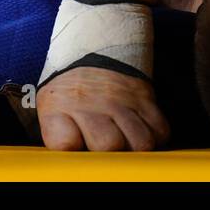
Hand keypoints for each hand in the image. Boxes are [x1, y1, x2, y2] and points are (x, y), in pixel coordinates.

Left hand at [37, 66, 169, 150]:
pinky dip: (153, 137)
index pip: (65, 141)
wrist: (92, 51)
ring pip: (140, 142)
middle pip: (107, 144)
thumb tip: (69, 158)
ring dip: (134, 147)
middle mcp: (90, 102)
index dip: (70, 147)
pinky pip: (160, 131)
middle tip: (101, 142)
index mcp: (59, 106)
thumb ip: (56, 135)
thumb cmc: (70, 92)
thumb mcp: (49, 108)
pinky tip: (137, 130)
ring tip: (123, 139)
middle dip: (107, 151)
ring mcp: (120, 99)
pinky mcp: (145, 97)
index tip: (72, 143)